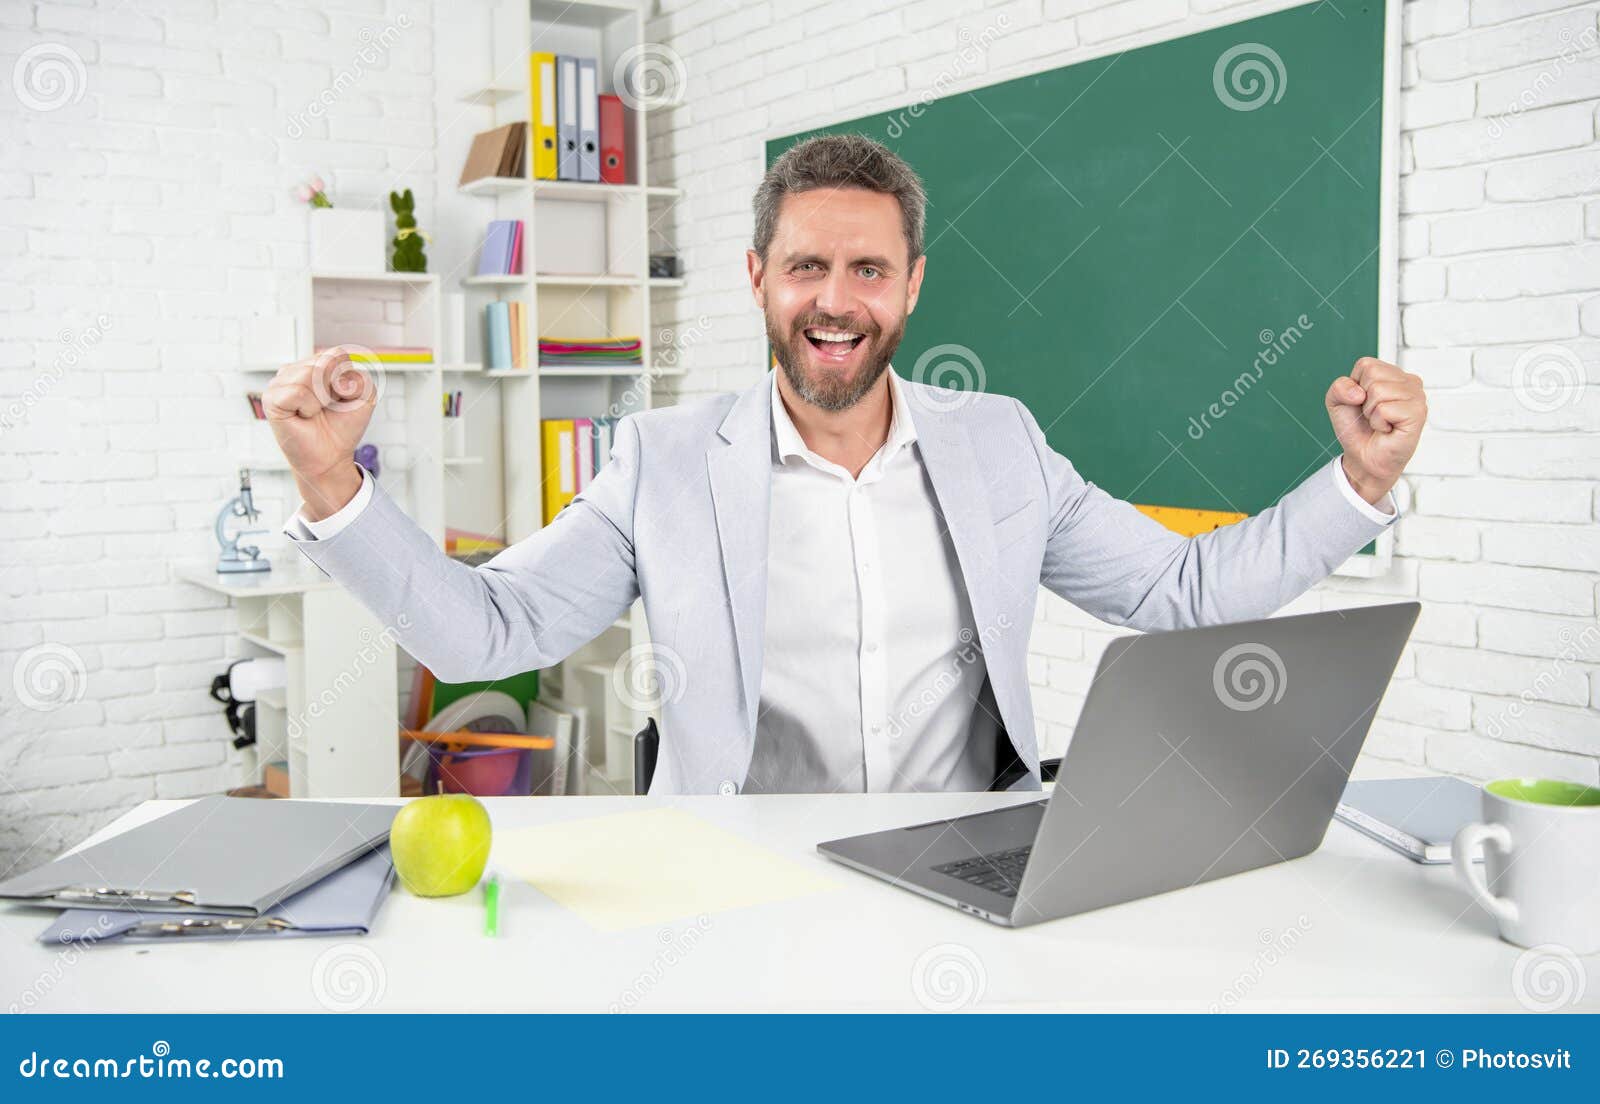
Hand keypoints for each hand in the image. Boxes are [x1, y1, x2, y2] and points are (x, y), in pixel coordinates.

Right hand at [263, 349, 377, 519]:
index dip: (347, 379)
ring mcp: (280, 382)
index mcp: (315, 364)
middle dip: (335, 390)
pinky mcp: (271, 398)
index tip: (341, 398)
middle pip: (325, 362)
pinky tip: (303, 415)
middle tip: (327, 407)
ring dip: (322, 399)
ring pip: (310, 374)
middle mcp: (295, 370)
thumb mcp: (365, 398)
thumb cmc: (342, 427)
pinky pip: (298, 391)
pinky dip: (308, 407)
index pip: (337, 354)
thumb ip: (361, 377)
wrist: (331, 457)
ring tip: (314, 411)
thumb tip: (336, 377)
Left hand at [1325, 357, 1425, 506]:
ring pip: (1378, 390)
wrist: (1363, 458)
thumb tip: (1358, 392)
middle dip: (1363, 400)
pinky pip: (1385, 409)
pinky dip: (1378, 422)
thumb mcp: (1337, 403)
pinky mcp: (1418, 413)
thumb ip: (1339, 387)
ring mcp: (1416, 396)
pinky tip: (1387, 429)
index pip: (1366, 364)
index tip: (1362, 403)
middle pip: (1372, 375)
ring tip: (1380, 422)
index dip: (1355, 387)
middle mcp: (1409, 382)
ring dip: (1371, 412)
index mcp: (1393, 374)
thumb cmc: (1357, 429)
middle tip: (1373, 415)